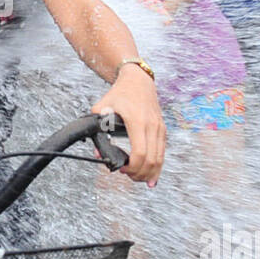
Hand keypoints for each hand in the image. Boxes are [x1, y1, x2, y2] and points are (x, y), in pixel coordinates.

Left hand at [91, 66, 165, 184]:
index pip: (140, 153)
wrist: (138, 81)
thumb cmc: (120, 94)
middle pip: (151, 160)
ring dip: (149, 173)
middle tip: (127, 175)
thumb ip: (97, 130)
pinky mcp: (162, 130)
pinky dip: (158, 167)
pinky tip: (152, 177)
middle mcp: (152, 126)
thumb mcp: (102, 108)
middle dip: (139, 173)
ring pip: (159, 159)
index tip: (121, 169)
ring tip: (137, 178)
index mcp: (137, 121)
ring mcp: (159, 128)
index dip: (132, 167)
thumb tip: (98, 154)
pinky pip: (162, 153)